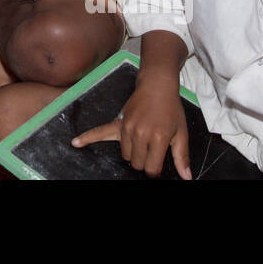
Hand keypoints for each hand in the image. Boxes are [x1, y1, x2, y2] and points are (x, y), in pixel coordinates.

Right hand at [70, 73, 191, 178]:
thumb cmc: (171, 110)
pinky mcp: (118, 123)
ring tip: (143, 141)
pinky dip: (88, 138)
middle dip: (145, 161)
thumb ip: (182, 157)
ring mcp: (127, 128)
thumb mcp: (181, 133)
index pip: (151, 168)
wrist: (157, 86)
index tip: (159, 161)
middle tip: (153, 148)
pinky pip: (100, 132)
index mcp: (157, 138)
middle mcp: (140, 134)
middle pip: (137, 164)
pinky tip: (76, 143)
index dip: (156, 169)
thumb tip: (187, 177)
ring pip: (126, 156)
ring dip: (133, 154)